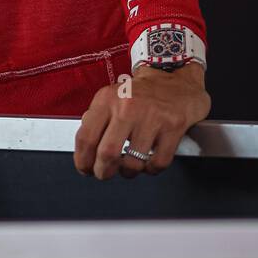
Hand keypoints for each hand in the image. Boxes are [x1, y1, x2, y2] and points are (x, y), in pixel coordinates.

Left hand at [74, 63, 210, 180]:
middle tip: (103, 173)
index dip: (82, 160)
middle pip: (107, 154)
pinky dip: (150, 169)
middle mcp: (128, 107)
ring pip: (133, 163)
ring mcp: (152, 118)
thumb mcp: (111, 96)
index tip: (85, 168)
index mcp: (108, 99)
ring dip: (127, 172)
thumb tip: (84, 149)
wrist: (175, 83)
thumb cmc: (141, 94)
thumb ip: (95, 118)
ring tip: (127, 166)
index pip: (86, 137)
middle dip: (102, 172)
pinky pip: (157, 163)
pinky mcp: (173, 128)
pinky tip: (147, 161)